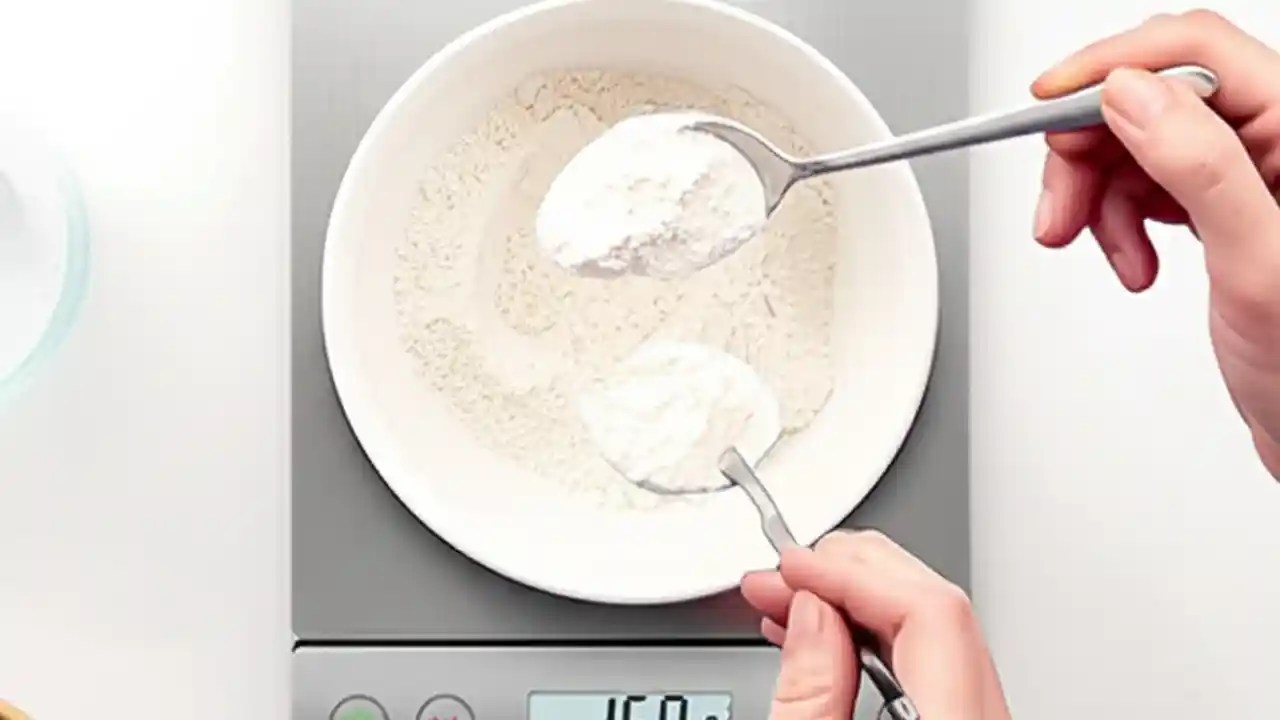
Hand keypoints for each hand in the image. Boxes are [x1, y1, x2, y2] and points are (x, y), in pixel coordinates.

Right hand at [742, 530, 1010, 719]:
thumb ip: (810, 692)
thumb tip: (810, 610)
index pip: (930, 612)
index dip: (853, 573)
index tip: (792, 565)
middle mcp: (985, 719)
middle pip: (940, 611)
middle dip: (850, 578)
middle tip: (784, 575)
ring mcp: (979, 718)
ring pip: (938, 633)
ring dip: (858, 607)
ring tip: (791, 603)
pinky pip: (936, 664)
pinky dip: (879, 643)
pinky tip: (827, 640)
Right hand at [1030, 10, 1279, 478]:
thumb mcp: (1258, 264)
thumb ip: (1199, 167)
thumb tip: (1130, 95)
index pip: (1194, 53)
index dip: (1111, 67)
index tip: (1046, 106)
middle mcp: (1274, 137)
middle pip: (1149, 96)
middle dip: (1087, 150)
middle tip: (1059, 211)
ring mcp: (1246, 170)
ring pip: (1134, 141)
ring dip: (1095, 194)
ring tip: (1100, 251)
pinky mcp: (1219, 203)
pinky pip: (1142, 183)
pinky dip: (1115, 220)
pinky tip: (1131, 261)